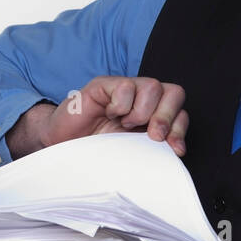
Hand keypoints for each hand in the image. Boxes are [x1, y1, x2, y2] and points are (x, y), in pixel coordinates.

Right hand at [42, 76, 188, 154]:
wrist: (60, 146)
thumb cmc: (95, 152)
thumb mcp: (132, 155)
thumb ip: (154, 150)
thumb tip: (177, 151)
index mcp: (152, 116)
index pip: (180, 111)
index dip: (180, 129)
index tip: (175, 149)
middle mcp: (142, 100)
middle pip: (174, 93)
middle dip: (167, 117)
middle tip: (153, 136)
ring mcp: (124, 90)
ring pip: (153, 87)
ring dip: (142, 112)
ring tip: (124, 124)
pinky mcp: (104, 85)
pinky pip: (126, 86)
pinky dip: (121, 105)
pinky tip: (109, 114)